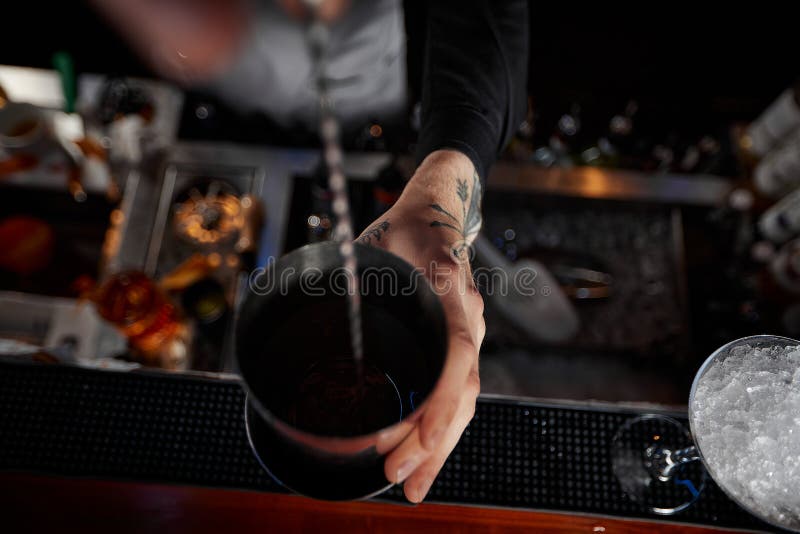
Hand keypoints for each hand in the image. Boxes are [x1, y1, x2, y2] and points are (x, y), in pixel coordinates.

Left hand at [358, 150, 484, 502]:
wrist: (437, 212)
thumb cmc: (402, 228)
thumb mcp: (372, 243)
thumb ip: (351, 277)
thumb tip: (308, 316)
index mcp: (446, 285)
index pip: (456, 348)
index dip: (441, 395)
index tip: (419, 434)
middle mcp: (466, 313)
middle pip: (463, 387)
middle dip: (433, 438)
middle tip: (398, 477)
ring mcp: (468, 330)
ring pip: (464, 396)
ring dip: (440, 445)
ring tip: (412, 487)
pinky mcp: (459, 342)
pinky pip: (458, 390)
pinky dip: (443, 427)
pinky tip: (425, 456)